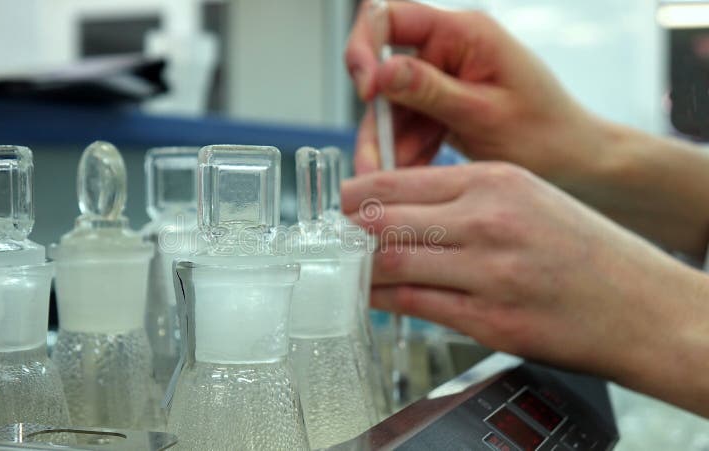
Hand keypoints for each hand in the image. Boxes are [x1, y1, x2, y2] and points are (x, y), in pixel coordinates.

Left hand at [342, 163, 708, 414]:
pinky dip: (383, 302)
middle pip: (382, 220)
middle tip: (332, 243)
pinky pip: (413, 305)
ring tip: (345, 273)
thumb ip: (460, 199)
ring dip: (358, 271)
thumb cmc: (585, 250)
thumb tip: (395, 209)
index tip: (339, 209)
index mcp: (494, 180)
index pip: (394, 180)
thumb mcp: (526, 197)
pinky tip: (373, 301)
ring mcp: (488, 271)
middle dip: (346, 234)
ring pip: (390, 263)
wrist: (643, 306)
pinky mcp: (490, 320)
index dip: (354, 197)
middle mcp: (487, 219)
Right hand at [345, 1, 604, 179]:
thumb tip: (380, 72)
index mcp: (464, 32)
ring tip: (392, 184)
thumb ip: (429, 91)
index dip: (366, 48)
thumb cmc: (545, 133)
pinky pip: (408, 126)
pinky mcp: (441, 106)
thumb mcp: (483, 114)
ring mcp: (443, 78)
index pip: (390, 16)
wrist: (575, 162)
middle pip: (384, 71)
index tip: (369, 92)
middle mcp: (448, 49)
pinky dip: (405, 152)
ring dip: (388, 145)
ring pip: (392, 107)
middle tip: (372, 164)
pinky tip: (410, 177)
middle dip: (376, 120)